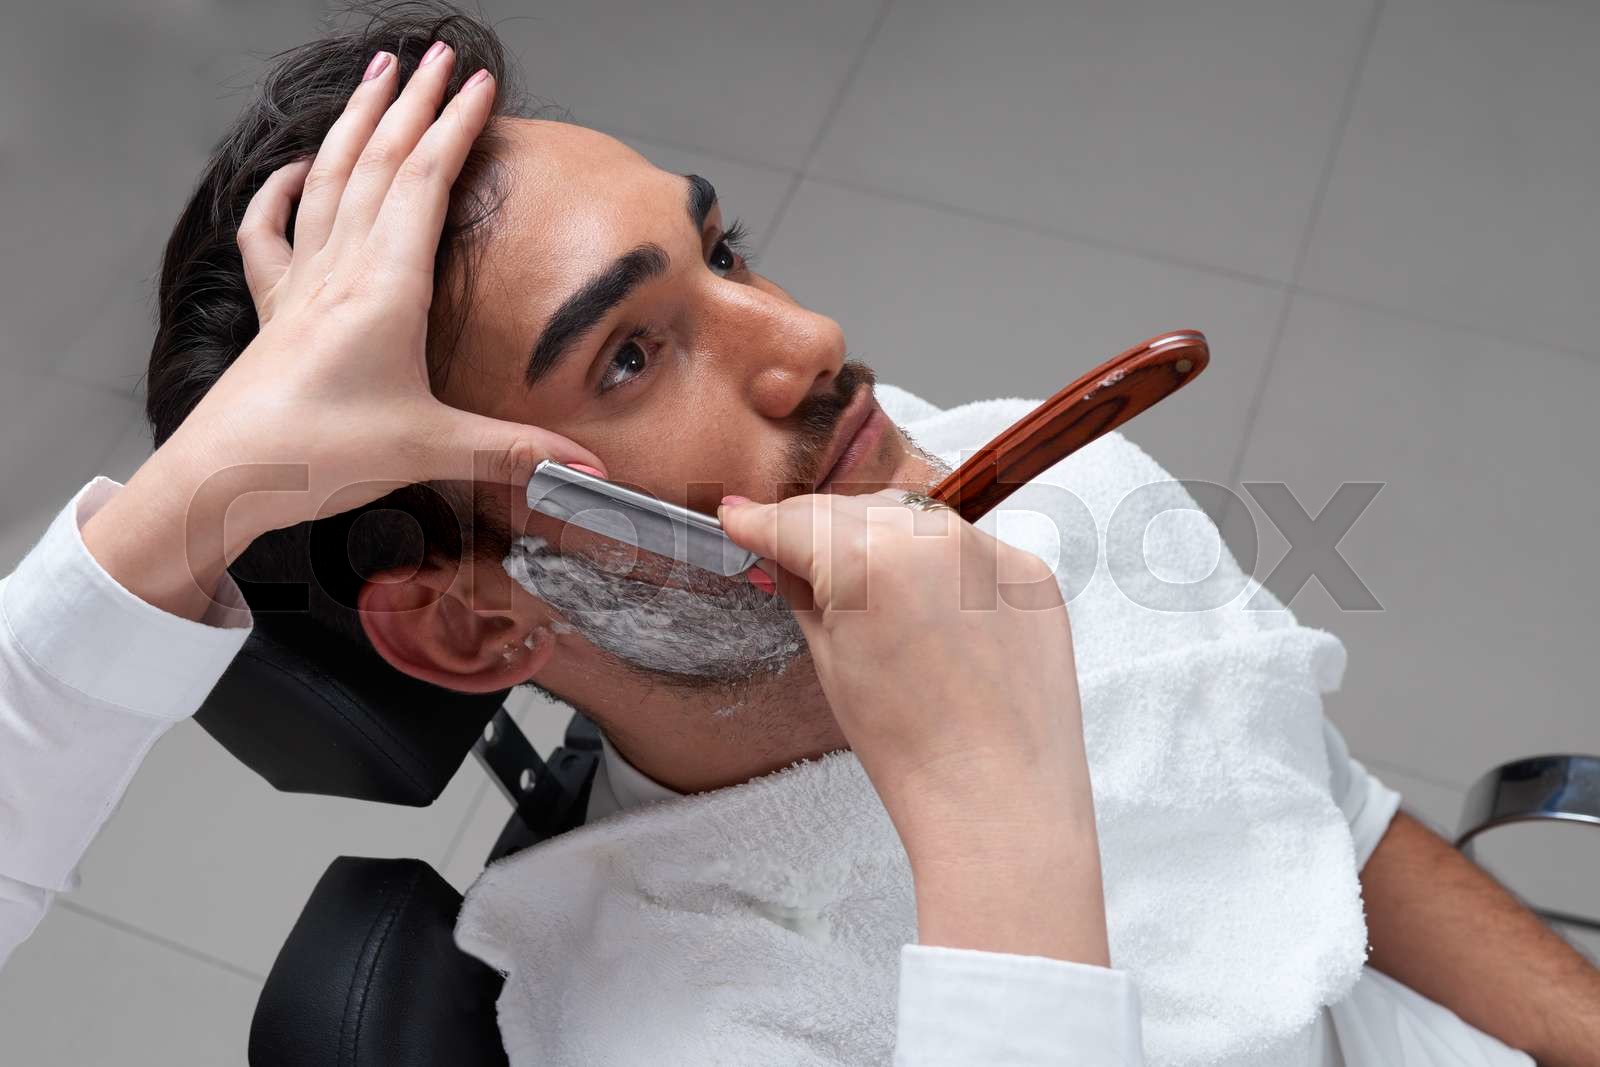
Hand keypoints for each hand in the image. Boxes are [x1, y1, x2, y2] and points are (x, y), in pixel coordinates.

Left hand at [83, 45, 601, 620]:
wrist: (224, 477)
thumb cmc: (317, 455)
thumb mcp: (431, 450)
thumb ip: (513, 451)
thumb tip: (590, 465)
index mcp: (384, 288)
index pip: (424, 182)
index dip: (454, 127)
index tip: (481, 85)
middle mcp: (341, 270)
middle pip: (379, 162)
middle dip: (412, 102)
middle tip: (438, 55)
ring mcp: (302, 284)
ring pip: (330, 179)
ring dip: (356, 122)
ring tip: (376, 73)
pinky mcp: (275, 309)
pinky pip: (272, 231)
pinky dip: (281, 190)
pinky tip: (292, 169)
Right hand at [719, 490, 1108, 965]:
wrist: (996, 798)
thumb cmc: (914, 751)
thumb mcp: (831, 664)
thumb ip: (803, 591)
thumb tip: (783, 552)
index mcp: (871, 560)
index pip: (798, 522)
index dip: (759, 522)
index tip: (740, 519)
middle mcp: (936, 539)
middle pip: (854, 510)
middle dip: (820, 531)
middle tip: (797, 564)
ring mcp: (991, 552)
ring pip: (914, 521)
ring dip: (882, 542)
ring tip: (870, 598)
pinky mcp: (1030, 573)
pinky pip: (969, 550)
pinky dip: (941, 569)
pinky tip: (931, 616)